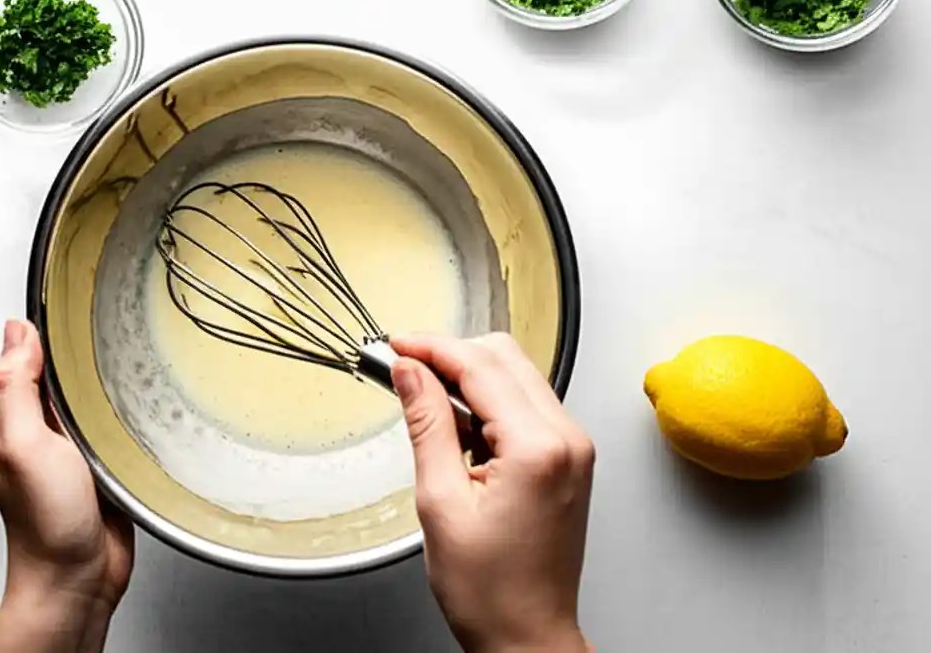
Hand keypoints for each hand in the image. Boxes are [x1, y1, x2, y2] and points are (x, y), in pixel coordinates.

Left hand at [0, 320, 133, 652]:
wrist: (78, 580)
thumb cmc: (46, 524)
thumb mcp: (23, 446)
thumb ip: (14, 389)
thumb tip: (15, 330)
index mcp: (21, 419)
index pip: (31, 358)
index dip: (48, 326)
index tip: (70, 290)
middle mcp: (49, 431)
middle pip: (67, 375)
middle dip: (84, 345)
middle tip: (111, 307)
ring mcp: (80, 451)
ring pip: (96, 400)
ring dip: (112, 379)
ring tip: (136, 341)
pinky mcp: (110, 469)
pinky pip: (120, 429)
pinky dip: (132, 413)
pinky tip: (150, 399)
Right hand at [391, 333, 594, 652]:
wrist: (528, 636)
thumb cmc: (492, 591)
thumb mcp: (440, 502)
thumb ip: (427, 425)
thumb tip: (411, 373)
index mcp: (538, 449)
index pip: (480, 366)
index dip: (431, 348)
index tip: (396, 346)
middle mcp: (567, 440)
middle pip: (505, 357)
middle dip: (450, 354)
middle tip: (404, 368)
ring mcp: (573, 448)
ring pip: (516, 375)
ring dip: (468, 376)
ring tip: (423, 401)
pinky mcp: (568, 458)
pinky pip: (526, 405)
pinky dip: (488, 402)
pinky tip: (456, 425)